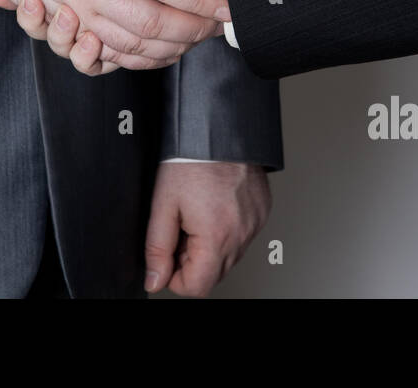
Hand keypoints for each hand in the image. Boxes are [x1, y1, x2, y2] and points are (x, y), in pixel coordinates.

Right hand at [0, 0, 227, 70]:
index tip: (224, 1)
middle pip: (148, 21)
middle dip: (191, 28)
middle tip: (217, 25)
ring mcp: (70, 11)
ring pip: (128, 45)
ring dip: (168, 47)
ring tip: (197, 38)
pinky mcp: (62, 28)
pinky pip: (97, 59)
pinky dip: (129, 61)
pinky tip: (156, 50)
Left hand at [144, 162, 270, 296]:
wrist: (218, 129)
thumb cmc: (190, 159)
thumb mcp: (163, 204)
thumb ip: (157, 248)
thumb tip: (155, 280)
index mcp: (216, 236)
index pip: (197, 287)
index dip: (175, 278)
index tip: (167, 255)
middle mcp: (242, 234)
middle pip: (214, 274)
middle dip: (191, 260)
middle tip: (180, 226)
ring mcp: (255, 224)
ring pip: (229, 257)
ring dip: (209, 246)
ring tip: (196, 212)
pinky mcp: (262, 212)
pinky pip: (243, 236)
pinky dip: (226, 230)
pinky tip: (213, 205)